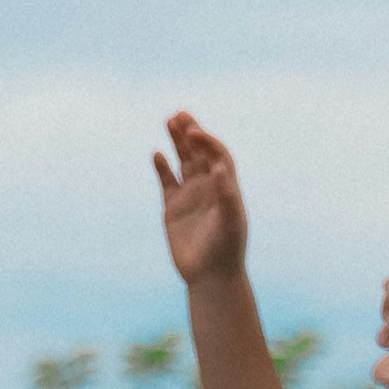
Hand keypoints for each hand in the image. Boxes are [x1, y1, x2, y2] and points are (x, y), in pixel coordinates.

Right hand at [153, 114, 248, 287]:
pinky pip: (167, 181)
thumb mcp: (231, 221)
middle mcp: (209, 187)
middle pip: (199, 152)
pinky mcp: (173, 208)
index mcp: (226, 186)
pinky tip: (157, 154)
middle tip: (180, 113)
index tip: (195, 131)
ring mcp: (190, 196)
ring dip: (177, 142)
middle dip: (191, 132)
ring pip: (183, 162)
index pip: (217, 155)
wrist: (210, 275)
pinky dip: (162, 167)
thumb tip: (219, 167)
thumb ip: (227, 194)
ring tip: (169, 121)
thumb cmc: (227, 248)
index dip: (207, 140)